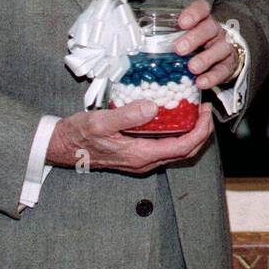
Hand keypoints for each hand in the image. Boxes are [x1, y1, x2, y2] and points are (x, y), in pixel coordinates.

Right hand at [47, 99, 213, 172]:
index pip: (183, 147)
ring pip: (177, 150)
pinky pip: (165, 146)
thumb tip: (153, 107)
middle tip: (205, 109)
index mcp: (141, 155)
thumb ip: (127, 115)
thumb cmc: (78, 136)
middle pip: (186, 151)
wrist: (61, 148)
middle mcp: (145, 161)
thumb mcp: (100, 122)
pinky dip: (177, 133)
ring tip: (195, 111)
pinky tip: (174, 117)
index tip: (206, 112)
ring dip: (191, 132)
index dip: (200, 131)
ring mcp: (141, 159)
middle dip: (201, 132)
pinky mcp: (136, 154)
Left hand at [173, 0, 238, 90]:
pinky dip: (212, 77)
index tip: (181, 22)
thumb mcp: (182, 37)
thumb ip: (166, 37)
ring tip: (192, 68)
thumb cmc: (194, 46)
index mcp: (202, 20)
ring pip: (220, 48)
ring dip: (205, 58)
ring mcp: (224, 47)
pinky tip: (201, 82)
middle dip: (194, 38)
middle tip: (179, 49)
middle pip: (209, 28)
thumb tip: (137, 42)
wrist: (220, 59)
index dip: (193, 13)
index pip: (201, 9)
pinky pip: (223, 70)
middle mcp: (215, 31)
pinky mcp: (229, 65)